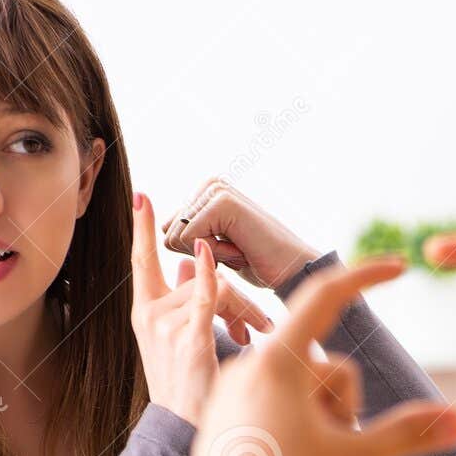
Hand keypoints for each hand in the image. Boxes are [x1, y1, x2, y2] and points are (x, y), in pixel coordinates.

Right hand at [131, 193, 274, 423]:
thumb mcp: (178, 336)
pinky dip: (211, 276)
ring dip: (244, 309)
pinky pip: (205, 298)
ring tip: (257, 336)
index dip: (141, 228)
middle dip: (233, 295)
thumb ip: (184, 295)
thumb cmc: (187, 386)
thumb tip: (190, 263)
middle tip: (256, 325)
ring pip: (215, 291)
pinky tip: (210, 253)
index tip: (141, 196)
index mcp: (144, 312)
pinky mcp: (189, 341)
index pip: (141, 261)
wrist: (184, 431)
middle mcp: (149, 316)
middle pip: (197, 278)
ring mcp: (166, 328)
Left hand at [162, 177, 319, 289]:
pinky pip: (191, 239)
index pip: (168, 230)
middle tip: (236, 249)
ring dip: (210, 255)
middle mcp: (211, 185)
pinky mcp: (221, 202)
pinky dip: (217, 255)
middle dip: (201, 254)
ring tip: (240, 248)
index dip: (196, 253)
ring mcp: (216, 190)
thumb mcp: (215, 246)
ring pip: (177, 237)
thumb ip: (190, 232)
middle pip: (169, 233)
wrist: (293, 270)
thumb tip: (162, 224)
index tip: (228, 249)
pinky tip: (241, 248)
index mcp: (207, 191)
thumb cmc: (258, 261)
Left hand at [185, 257, 455, 455]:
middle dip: (344, 401)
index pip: (324, 297)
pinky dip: (293, 438)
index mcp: (274, 365)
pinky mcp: (217, 433)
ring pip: (298, 394)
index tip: (399, 266)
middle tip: (337, 448)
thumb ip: (410, 432)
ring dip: (320, 424)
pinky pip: (271, 417)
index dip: (366, 276)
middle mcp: (242, 374)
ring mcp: (225, 404)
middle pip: (321, 363)